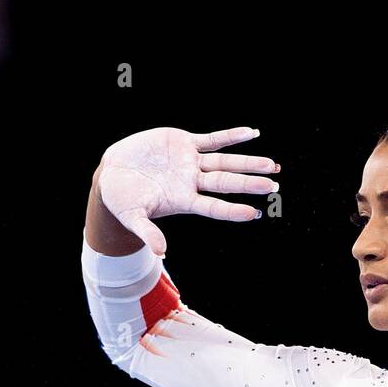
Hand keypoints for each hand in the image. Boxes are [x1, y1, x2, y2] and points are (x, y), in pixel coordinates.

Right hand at [96, 125, 279, 256]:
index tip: (254, 213)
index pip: (214, 207)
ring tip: (271, 165)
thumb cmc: (122, 200)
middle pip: (226, 183)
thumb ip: (148, 232)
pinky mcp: (185, 143)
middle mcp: (192, 182)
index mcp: (183, 201)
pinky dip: (231, 136)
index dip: (233, 210)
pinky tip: (252, 134)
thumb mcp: (132, 217)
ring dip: (247, 162)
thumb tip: (161, 253)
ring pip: (225, 162)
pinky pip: (213, 139)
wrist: (113, 174)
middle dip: (249, 184)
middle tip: (273, 185)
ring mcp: (190, 162)